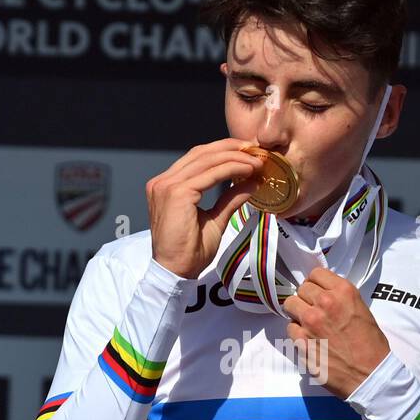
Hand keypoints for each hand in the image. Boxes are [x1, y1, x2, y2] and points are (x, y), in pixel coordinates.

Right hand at [146, 139, 264, 279]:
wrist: (176, 271)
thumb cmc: (190, 252)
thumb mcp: (215, 220)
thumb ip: (229, 199)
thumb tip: (250, 183)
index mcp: (167, 186)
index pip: (196, 158)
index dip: (222, 152)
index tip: (247, 153)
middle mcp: (163, 182)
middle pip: (200, 153)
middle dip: (230, 148)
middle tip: (255, 150)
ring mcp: (167, 186)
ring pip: (206, 160)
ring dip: (234, 158)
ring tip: (256, 161)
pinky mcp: (177, 193)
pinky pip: (210, 175)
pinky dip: (231, 169)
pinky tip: (248, 171)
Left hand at [283, 267, 390, 398]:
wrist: (370, 375)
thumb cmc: (372, 346)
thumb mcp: (362, 310)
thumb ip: (341, 299)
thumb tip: (323, 296)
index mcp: (343, 292)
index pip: (316, 274)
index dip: (315, 283)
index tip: (317, 292)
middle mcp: (325, 302)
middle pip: (302, 288)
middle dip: (306, 298)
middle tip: (314, 310)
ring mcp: (311, 321)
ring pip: (290, 305)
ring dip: (297, 312)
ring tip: (308, 323)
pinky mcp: (301, 341)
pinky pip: (289, 328)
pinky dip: (296, 332)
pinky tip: (309, 339)